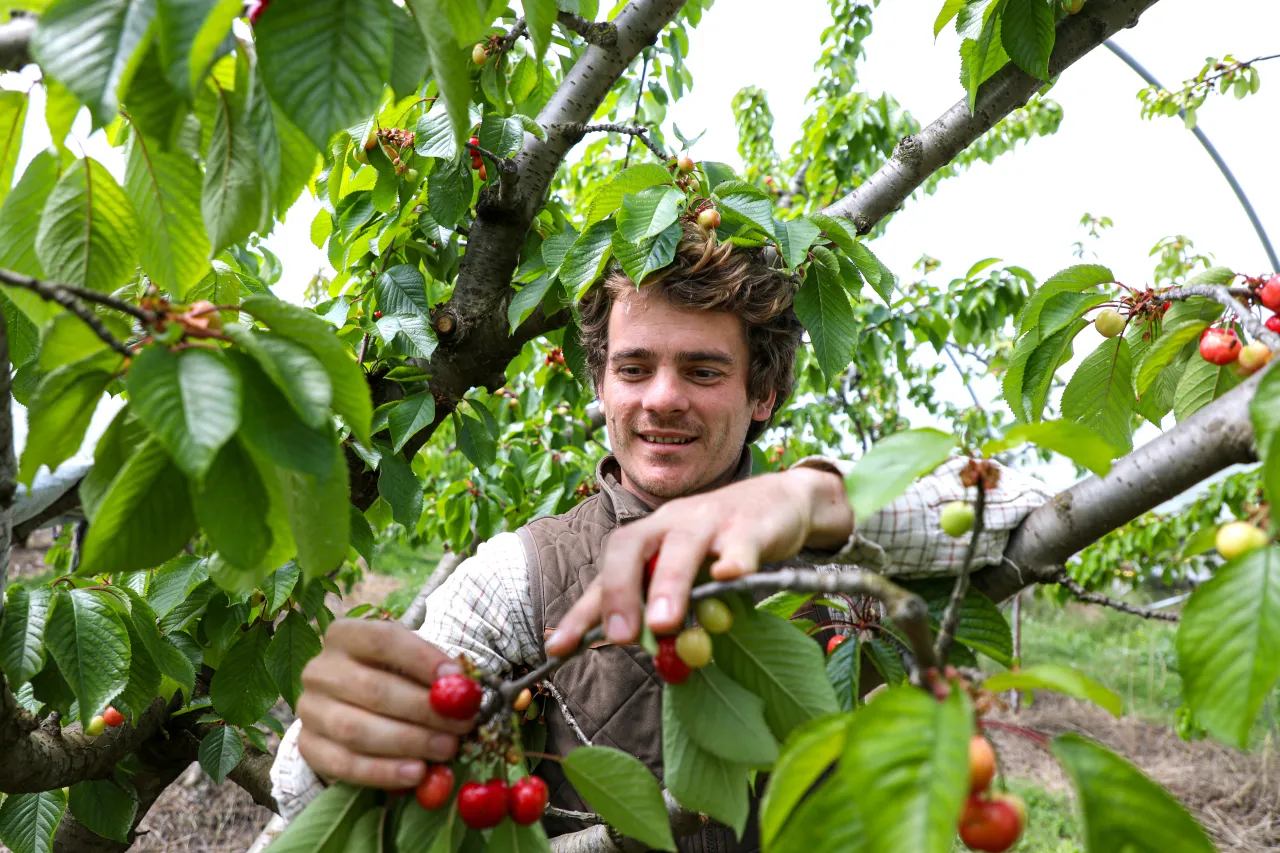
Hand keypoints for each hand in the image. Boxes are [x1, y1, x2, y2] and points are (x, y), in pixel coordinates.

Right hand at [296, 620, 475, 788]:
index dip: (422, 659)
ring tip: (447, 749)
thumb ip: (432, 673)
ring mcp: (309, 709)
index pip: (383, 640)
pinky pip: (345, 764)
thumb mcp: (408, 663)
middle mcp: (320, 670)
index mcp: (344, 635)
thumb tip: (464, 690)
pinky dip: (384, 772)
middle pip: (373, 689)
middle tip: (461, 725)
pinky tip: (417, 774)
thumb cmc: (389, 677)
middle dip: (423, 709)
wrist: (347, 706)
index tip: (458, 679)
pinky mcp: (307, 746)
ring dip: (409, 742)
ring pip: (357, 729)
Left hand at [545, 466, 851, 655]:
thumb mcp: (685, 574)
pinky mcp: (750, 527)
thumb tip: (643, 652)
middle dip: (620, 592)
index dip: (582, 611)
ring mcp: (710, 522)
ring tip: (664, 623)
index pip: (606, 573)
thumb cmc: (721, 544)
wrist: (778, 501)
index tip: (558, 647)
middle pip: (631, 547)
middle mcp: (669, 524)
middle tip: (621, 636)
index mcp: (647, 538)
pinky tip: (730, 578)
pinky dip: (734, 561)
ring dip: (669, 584)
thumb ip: (662, 609)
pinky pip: (740, 544)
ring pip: (681, 547)